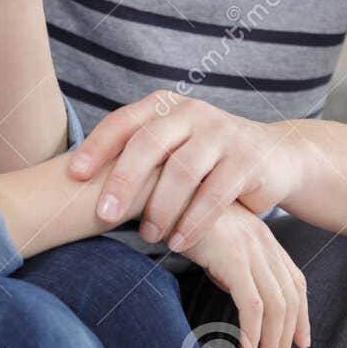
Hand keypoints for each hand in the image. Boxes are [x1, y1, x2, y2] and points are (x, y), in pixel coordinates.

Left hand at [69, 91, 301, 251]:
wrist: (273, 157)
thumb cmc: (205, 158)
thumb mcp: (171, 147)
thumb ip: (136, 155)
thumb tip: (74, 185)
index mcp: (166, 105)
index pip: (124, 122)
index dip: (97, 147)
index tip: (73, 176)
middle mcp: (193, 112)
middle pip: (150, 144)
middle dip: (123, 181)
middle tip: (104, 216)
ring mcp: (223, 132)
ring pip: (183, 171)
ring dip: (161, 208)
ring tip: (149, 237)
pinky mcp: (247, 159)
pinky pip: (215, 194)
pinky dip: (193, 221)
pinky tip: (179, 242)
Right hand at [183, 203, 310, 347]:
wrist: (160, 192)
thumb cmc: (181, 218)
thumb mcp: (218, 241)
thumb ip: (234, 264)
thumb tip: (241, 294)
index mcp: (263, 236)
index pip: (295, 281)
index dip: (301, 314)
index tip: (300, 342)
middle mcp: (263, 241)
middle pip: (290, 297)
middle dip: (287, 337)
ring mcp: (250, 249)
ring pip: (275, 306)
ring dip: (272, 342)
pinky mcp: (232, 258)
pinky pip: (252, 305)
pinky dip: (253, 333)